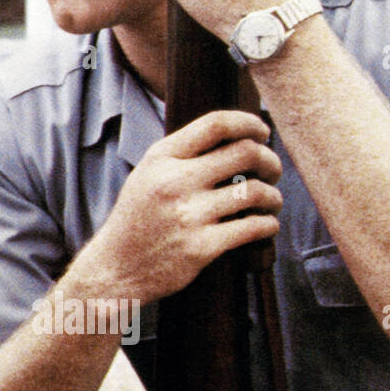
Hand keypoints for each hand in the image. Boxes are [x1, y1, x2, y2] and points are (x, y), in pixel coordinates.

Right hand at [81, 111, 282, 303]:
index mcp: (160, 158)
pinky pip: (254, 227)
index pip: (215, 124)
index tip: (262, 132)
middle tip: (272, 170)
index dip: (248, 123)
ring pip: (256, 192)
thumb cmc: (138, 219)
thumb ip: (181, 155)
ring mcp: (188, 215)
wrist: (115, 268)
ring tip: (270, 201)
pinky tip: (266, 225)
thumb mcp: (147, 174)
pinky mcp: (202, 247)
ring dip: (273, 196)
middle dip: (270, 160)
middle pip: (245, 153)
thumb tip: (233, 136)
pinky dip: (269, 224)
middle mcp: (174, 181)